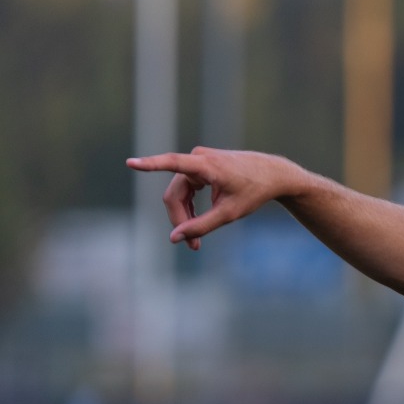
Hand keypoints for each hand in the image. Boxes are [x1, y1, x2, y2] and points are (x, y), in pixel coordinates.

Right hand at [126, 148, 305, 249]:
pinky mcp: (201, 165)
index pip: (172, 163)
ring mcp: (199, 160)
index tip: (130, 162)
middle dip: (180, 220)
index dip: (149, 164)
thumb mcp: (229, 214)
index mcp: (206, 165)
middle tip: (193, 246)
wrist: (273, 174)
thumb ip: (201, 226)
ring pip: (180, 193)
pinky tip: (197, 222)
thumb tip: (174, 238)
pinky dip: (190, 206)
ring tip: (196, 241)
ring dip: (185, 216)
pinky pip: (187, 188)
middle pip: (175, 194)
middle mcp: (199, 157)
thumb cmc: (254, 192)